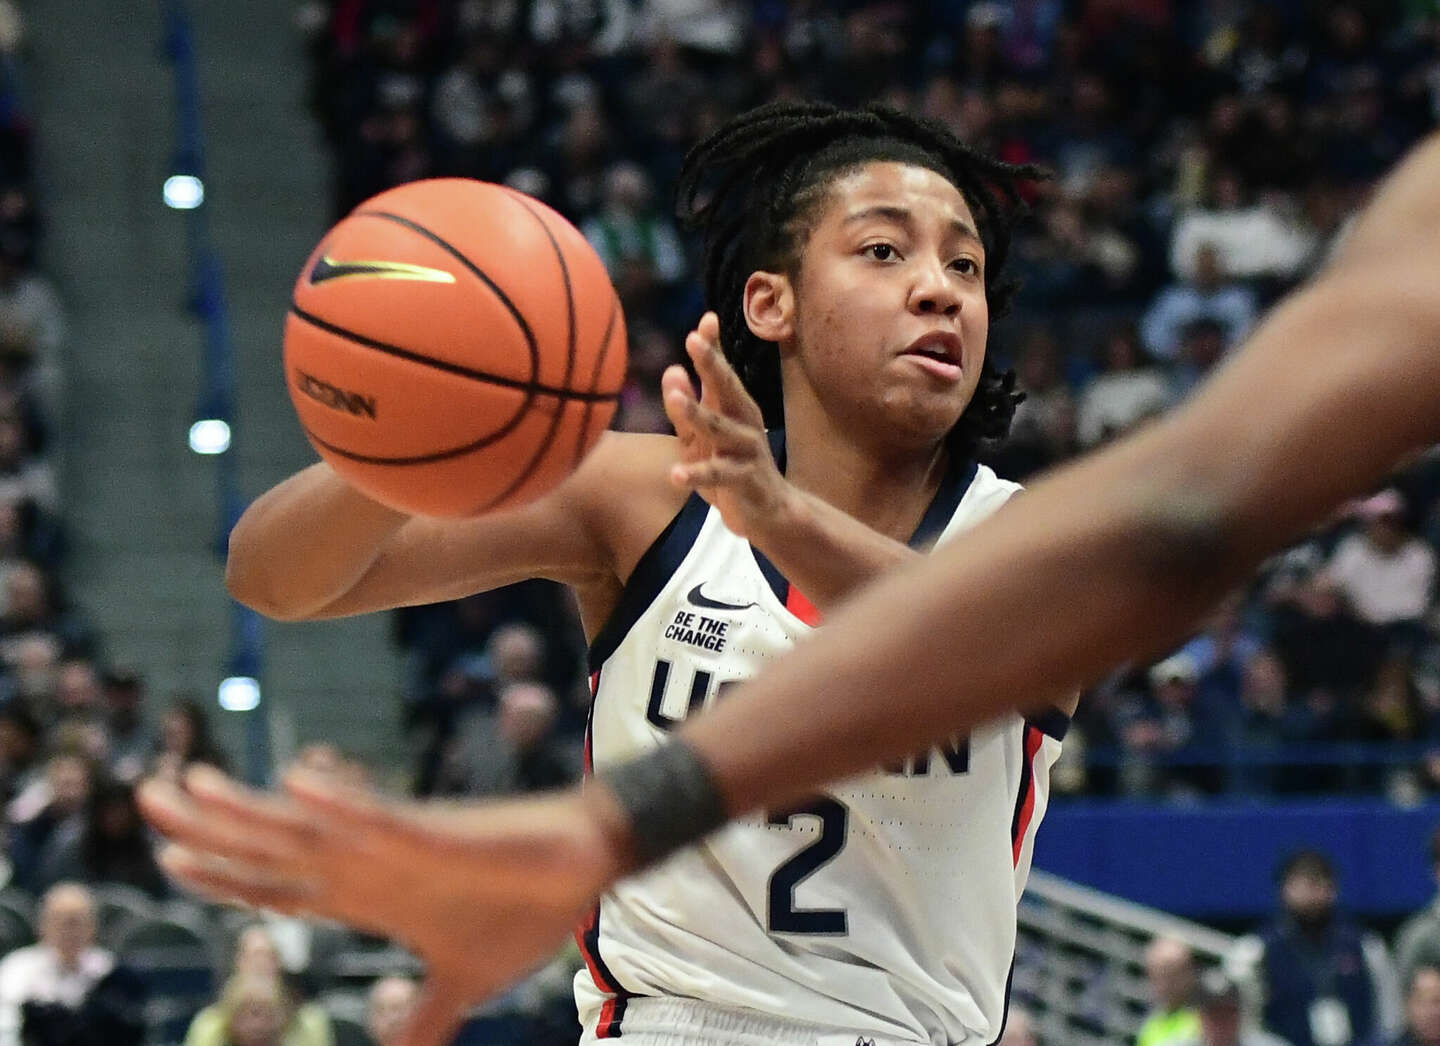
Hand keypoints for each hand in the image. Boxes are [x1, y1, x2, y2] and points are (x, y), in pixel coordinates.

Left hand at [138, 766, 623, 1045]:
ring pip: (310, 828)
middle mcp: (371, 865)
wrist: (583, 863)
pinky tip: (297, 783)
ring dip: (248, 810)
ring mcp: (399, 847)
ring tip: (189, 785)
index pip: (281, 886)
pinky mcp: (440, 834)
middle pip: (274, 848)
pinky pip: (383, 818)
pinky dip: (341, 803)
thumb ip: (423, 1021)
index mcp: (371, 898)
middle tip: (147, 794)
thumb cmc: (524, 909)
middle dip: (207, 828)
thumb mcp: (461, 984)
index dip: (224, 875)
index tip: (169, 858)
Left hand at [662, 312, 792, 539]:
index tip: (705, 320)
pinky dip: (695, 475)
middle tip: (694, 340)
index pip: (723, 372)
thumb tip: (671, 370)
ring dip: (698, 413)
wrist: (768, 514)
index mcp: (734, 407)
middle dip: (711, 364)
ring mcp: (746, 450)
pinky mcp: (744, 480)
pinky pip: (717, 475)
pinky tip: (674, 474)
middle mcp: (744, 422)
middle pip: (728, 389)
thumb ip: (685, 407)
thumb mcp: (700, 437)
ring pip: (720, 429)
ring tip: (675, 399)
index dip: (714, 348)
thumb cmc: (730, 467)